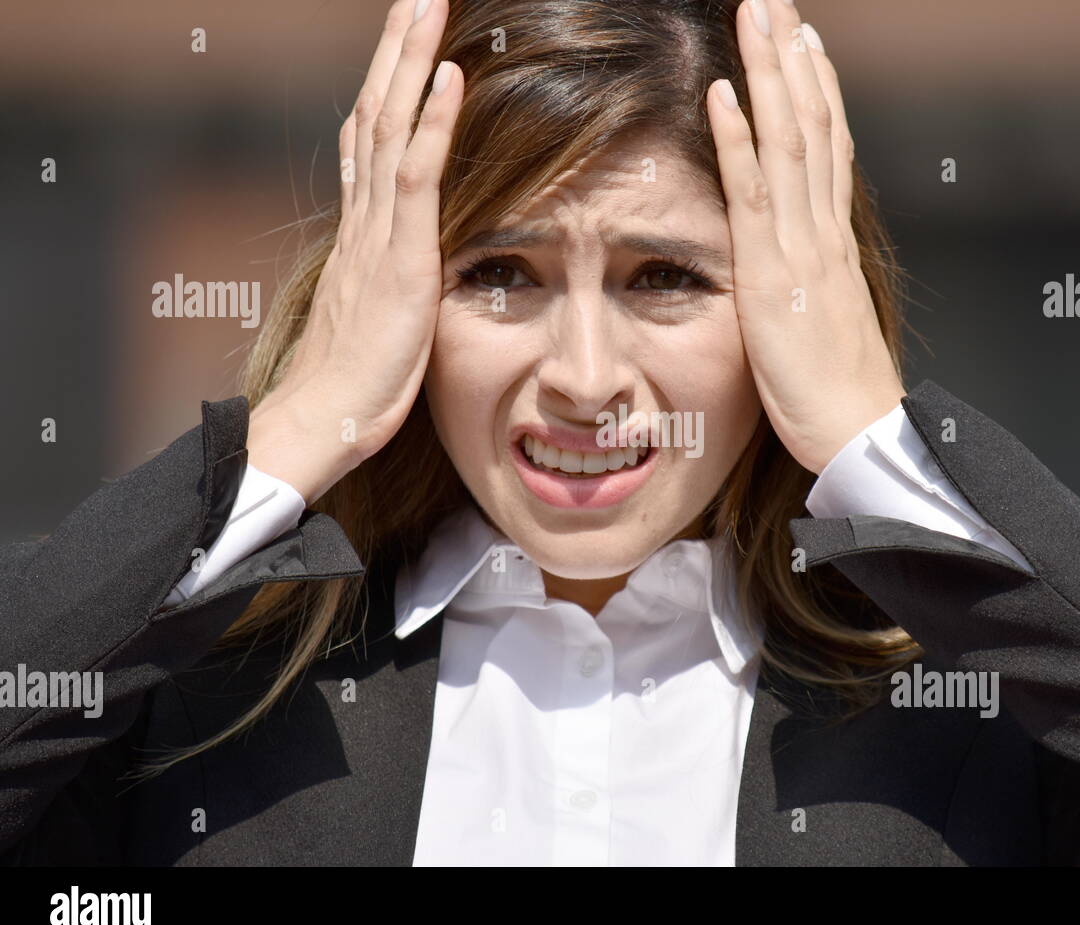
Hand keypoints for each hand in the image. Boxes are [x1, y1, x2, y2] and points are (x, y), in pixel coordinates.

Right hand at [247, 0, 462, 504]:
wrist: (323, 422)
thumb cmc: (354, 383)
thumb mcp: (378, 317)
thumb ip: (390, 279)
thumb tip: (410, 264)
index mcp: (361, 232)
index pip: (371, 141)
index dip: (388, 88)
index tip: (406, 46)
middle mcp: (363, 220)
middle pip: (375, 113)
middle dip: (395, 51)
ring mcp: (378, 235)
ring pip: (391, 127)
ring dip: (411, 60)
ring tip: (427, 4)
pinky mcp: (399, 259)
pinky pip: (415, 178)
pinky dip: (433, 125)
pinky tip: (449, 76)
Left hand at [706, 0, 904, 475]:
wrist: (861, 435)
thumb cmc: (842, 394)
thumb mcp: (826, 323)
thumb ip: (812, 283)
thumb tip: (797, 266)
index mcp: (833, 241)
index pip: (829, 147)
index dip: (817, 89)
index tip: (807, 40)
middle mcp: (823, 232)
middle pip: (814, 125)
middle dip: (794, 58)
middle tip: (779, 2)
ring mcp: (803, 248)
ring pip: (790, 142)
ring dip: (772, 74)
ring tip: (758, 16)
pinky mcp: (774, 277)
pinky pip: (754, 196)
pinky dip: (739, 141)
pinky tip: (724, 93)